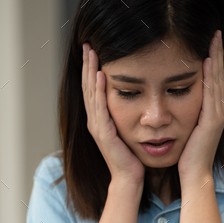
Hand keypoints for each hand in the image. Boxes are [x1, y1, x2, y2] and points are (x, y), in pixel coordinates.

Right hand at [82, 43, 144, 187]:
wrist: (130, 178)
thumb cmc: (132, 156)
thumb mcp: (129, 129)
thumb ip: (127, 114)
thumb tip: (136, 96)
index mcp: (100, 118)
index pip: (93, 88)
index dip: (91, 68)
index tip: (93, 48)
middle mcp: (94, 120)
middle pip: (87, 86)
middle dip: (87, 64)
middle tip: (87, 43)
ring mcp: (97, 126)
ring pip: (91, 93)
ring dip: (90, 71)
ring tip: (90, 53)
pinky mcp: (103, 133)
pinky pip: (100, 107)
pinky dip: (98, 90)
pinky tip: (100, 75)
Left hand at [177, 30, 223, 182]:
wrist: (194, 174)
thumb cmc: (188, 154)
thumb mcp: (187, 127)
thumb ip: (185, 112)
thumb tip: (175, 97)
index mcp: (212, 111)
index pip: (212, 79)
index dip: (212, 59)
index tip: (208, 41)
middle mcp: (218, 109)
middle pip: (218, 75)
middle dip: (216, 52)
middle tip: (214, 32)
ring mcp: (218, 114)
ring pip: (217, 79)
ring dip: (216, 58)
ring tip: (213, 39)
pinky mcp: (213, 120)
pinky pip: (211, 92)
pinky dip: (211, 75)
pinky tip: (208, 60)